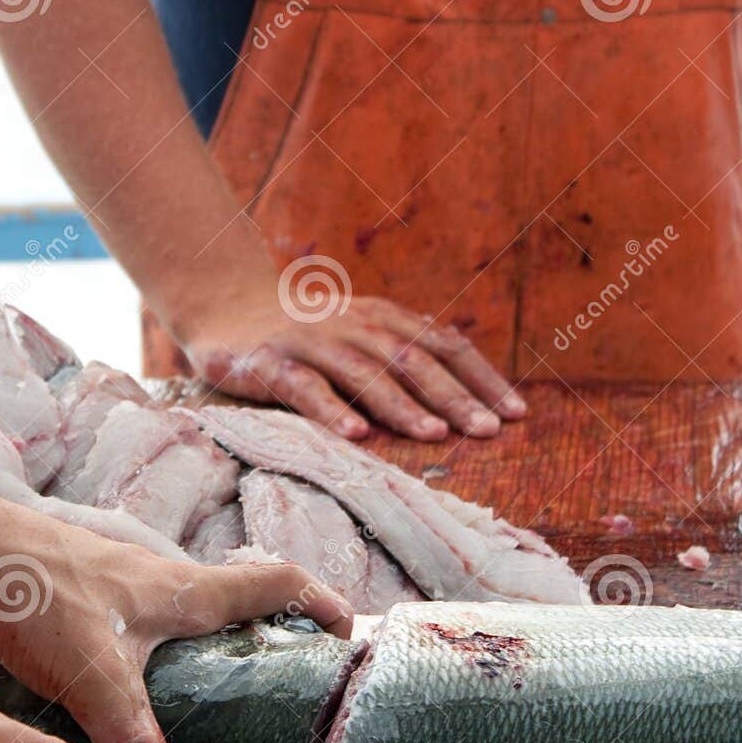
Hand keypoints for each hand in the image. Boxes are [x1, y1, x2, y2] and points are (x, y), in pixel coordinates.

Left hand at [0, 533, 351, 742]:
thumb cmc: (32, 587)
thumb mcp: (92, 670)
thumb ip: (131, 735)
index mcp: (180, 590)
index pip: (271, 582)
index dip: (317, 602)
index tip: (347, 629)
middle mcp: (154, 588)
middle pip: (226, 609)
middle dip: (256, 645)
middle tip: (269, 696)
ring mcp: (112, 598)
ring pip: (168, 633)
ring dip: (189, 667)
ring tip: (195, 723)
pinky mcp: (72, 614)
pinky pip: (119, 650)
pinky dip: (132, 679)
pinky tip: (112, 721)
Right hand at [180, 282, 524, 441]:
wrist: (224, 305)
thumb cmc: (304, 333)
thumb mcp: (358, 333)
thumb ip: (401, 354)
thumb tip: (467, 394)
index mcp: (381, 317)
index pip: (443, 345)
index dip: (481, 377)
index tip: (517, 413)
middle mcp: (352, 324)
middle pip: (412, 358)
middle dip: (454, 395)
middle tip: (489, 429)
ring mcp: (311, 342)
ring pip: (363, 372)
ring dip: (401, 404)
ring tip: (435, 435)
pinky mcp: (269, 363)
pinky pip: (305, 389)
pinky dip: (332, 411)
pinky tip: (357, 437)